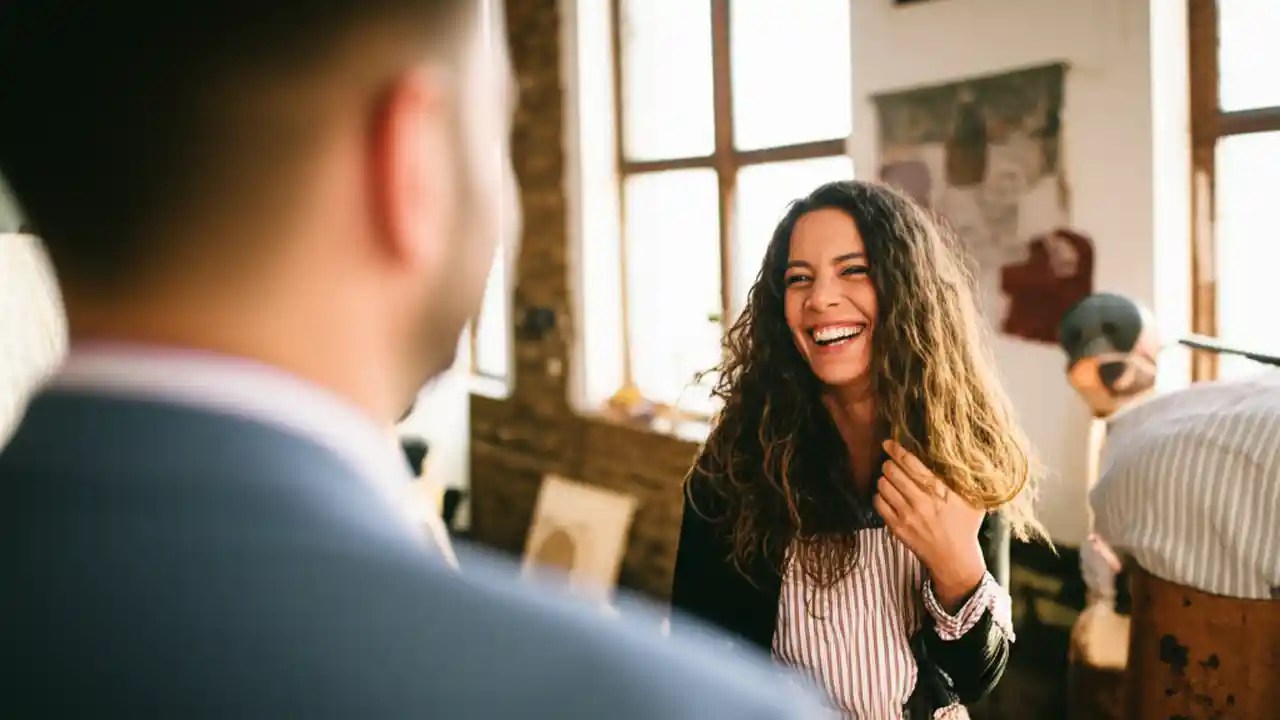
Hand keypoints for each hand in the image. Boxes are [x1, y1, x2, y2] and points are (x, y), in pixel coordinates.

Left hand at [873, 440, 986, 611]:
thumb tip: (963, 459)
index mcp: (940, 491)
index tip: (888, 443)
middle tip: (889, 463)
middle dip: (888, 464)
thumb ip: (966, 481)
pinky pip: (879, 504)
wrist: (955, 558)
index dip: (896, 450)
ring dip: (884, 479)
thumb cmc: (965, 527)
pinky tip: (886, 496)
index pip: (912, 464)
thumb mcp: (973, 501)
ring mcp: (907, 515)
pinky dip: (880, 496)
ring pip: (883, 486)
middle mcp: (921, 501)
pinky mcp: (897, 527)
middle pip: (893, 472)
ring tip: (888, 479)